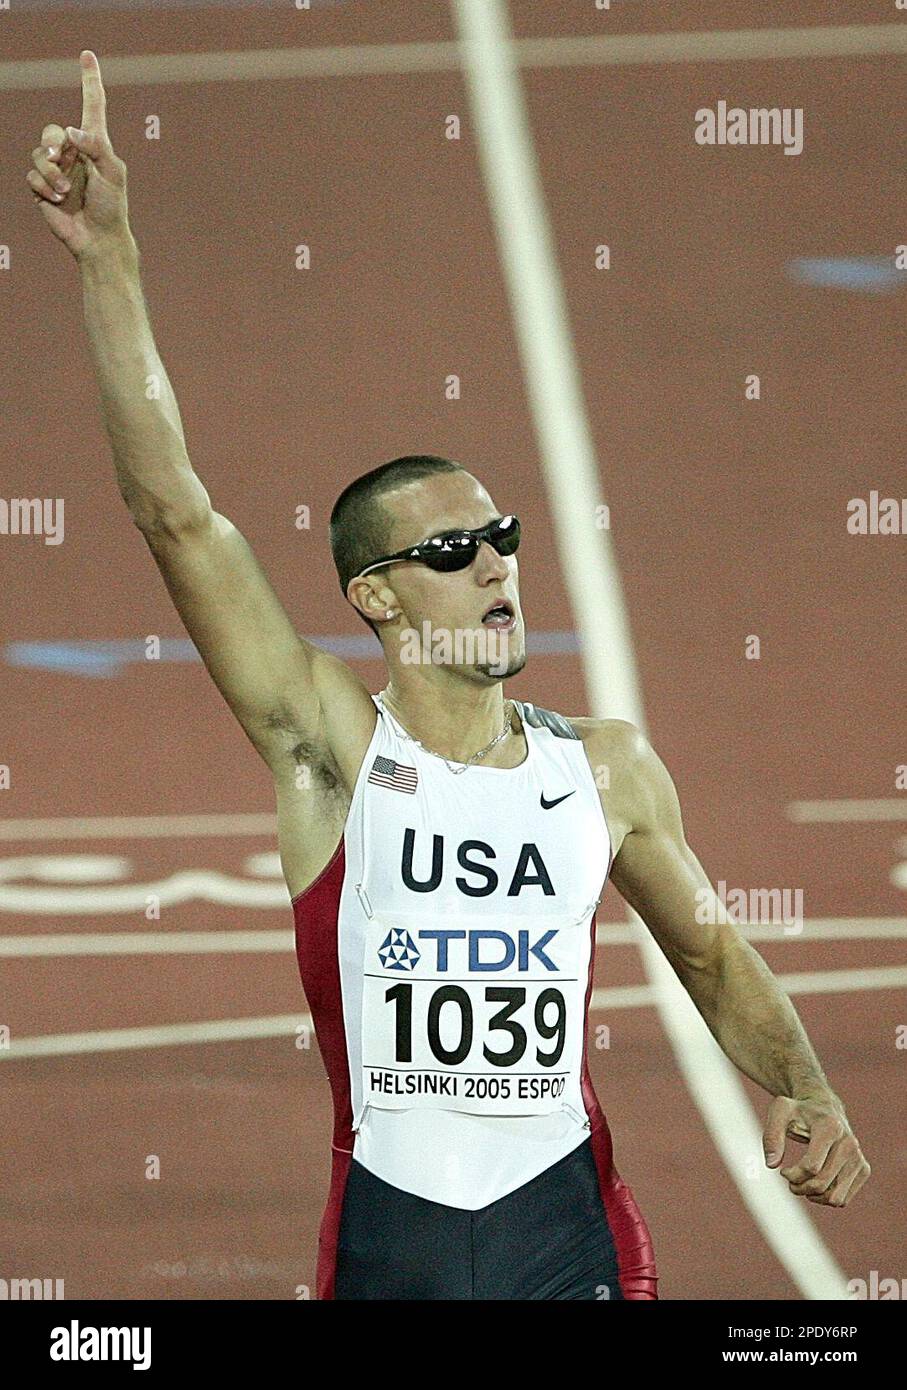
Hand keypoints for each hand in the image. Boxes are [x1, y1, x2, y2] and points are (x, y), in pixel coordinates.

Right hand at [27, 50, 129, 259]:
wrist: (98, 239)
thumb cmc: (112, 207)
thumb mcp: (113, 174)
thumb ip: (97, 147)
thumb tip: (71, 132)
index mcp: (95, 145)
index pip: (92, 106)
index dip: (90, 80)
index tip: (88, 55)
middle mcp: (74, 153)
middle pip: (52, 132)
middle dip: (54, 146)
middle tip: (62, 160)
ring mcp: (57, 170)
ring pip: (38, 153)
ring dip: (50, 172)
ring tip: (65, 191)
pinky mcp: (43, 188)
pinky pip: (32, 175)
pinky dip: (43, 186)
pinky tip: (56, 200)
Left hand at [763, 1093, 869, 1206]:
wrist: (824, 1106)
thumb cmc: (798, 1110)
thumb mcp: (779, 1113)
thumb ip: (771, 1136)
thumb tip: (771, 1165)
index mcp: (830, 1127)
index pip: (811, 1166)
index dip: (792, 1175)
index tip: (783, 1170)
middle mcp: (849, 1143)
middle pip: (821, 1183)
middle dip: (799, 1188)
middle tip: (790, 1181)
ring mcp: (858, 1157)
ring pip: (835, 1198)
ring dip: (813, 1196)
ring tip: (802, 1184)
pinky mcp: (863, 1169)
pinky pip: (843, 1199)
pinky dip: (825, 1198)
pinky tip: (816, 1183)